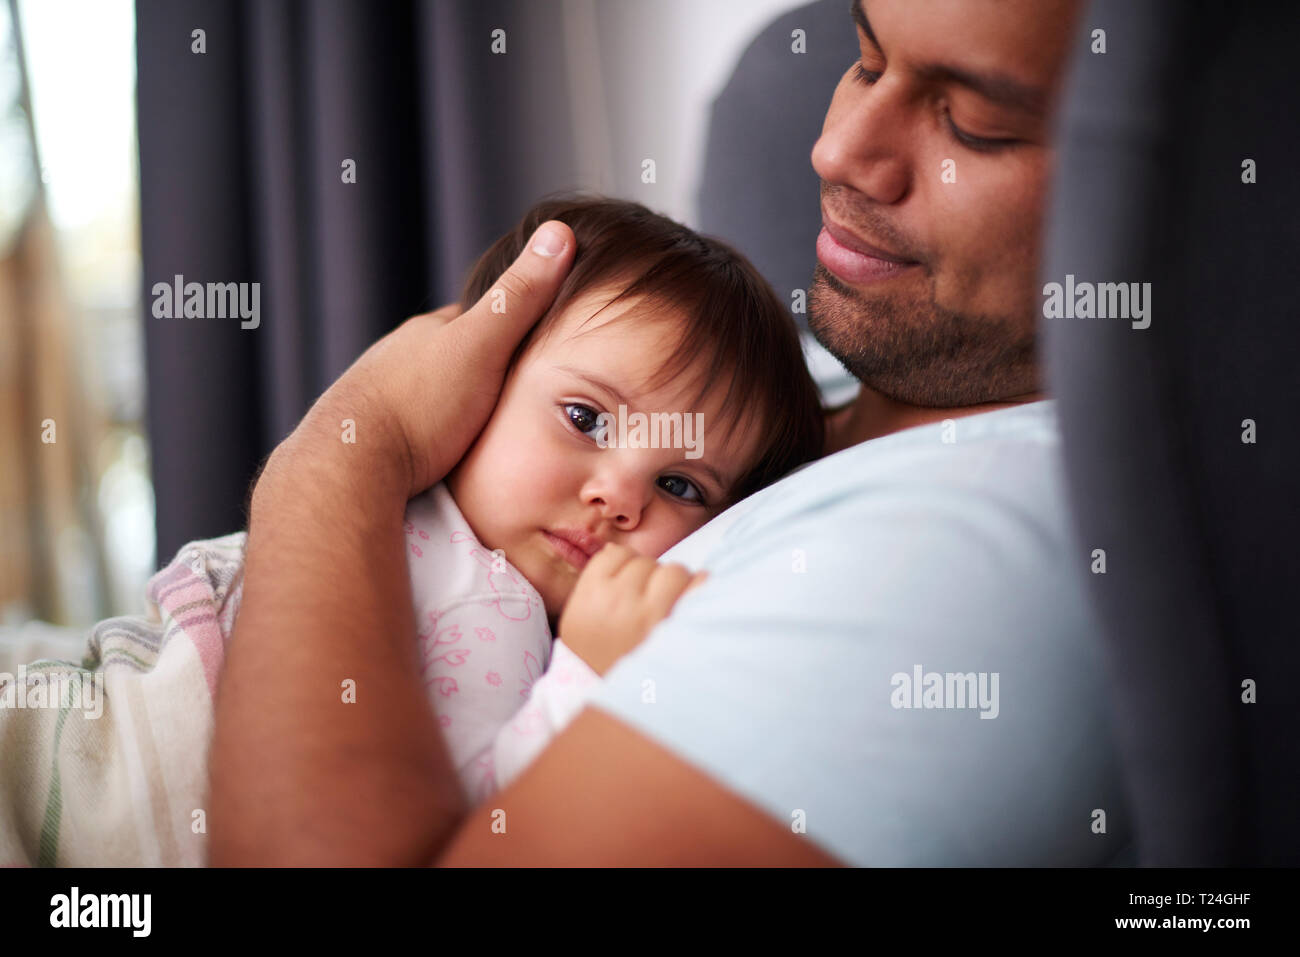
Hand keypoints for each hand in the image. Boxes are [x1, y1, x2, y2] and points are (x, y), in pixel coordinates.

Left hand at [292, 222, 575, 497]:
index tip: (537, 333)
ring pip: (427, 391)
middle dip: (478, 365)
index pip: (476, 316)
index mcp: (426, 331)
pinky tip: (443, 449)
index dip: (509, 322)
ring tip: (482, 422)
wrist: (353, 467)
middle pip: (449, 354)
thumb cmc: (422, 405)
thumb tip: (559, 232)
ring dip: (452, 400)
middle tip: (516, 386)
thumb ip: (519, 297)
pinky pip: (411, 426)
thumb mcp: (482, 344)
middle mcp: (396, 357)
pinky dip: (431, 430)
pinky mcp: (371, 438)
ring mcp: (378, 396)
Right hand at [558, 544, 707, 675]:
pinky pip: (701, 584)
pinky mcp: (682, 627)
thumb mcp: (579, 621)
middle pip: (646, 563)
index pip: (617, 555)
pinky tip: (696, 604)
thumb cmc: (599, 661)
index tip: (632, 589)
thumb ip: (596, 583)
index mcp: (590, 596)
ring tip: (670, 610)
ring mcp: (653, 614)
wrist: (616, 707)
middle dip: (651, 580)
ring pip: (674, 571)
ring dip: (676, 586)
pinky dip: (702, 591)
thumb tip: (618, 550)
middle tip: (651, 605)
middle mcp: (620, 601)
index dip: (628, 569)